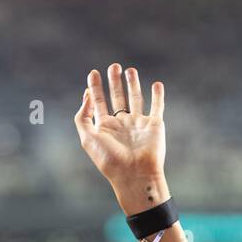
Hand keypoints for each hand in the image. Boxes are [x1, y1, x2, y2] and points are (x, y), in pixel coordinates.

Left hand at [74, 64, 165, 190]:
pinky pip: (157, 107)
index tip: (93, 74)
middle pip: (117, 97)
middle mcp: (121, 124)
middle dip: (114, 82)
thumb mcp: (88, 138)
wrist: (134, 175)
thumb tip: (86, 96)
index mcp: (105, 127)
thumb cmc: (109, 160)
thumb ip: (83, 116)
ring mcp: (139, 124)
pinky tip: (156, 84)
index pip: (98, 102)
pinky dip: (158, 95)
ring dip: (133, 84)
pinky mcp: (155, 125)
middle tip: (113, 66)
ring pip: (136, 99)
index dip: (94, 88)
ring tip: (130, 70)